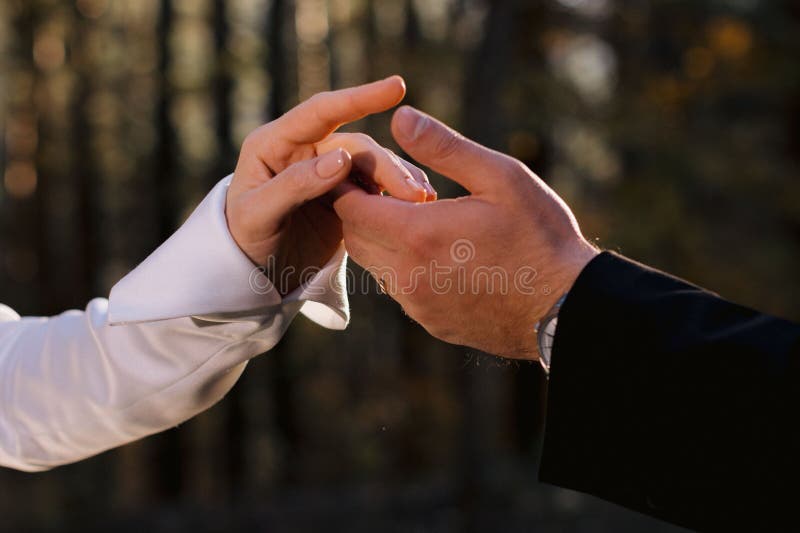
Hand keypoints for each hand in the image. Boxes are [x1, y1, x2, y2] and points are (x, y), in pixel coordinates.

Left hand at [226, 77, 434, 293]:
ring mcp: (326, 172)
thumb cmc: (242, 240)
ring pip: (371, 166)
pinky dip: (396, 195)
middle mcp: (304, 150)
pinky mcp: (344, 197)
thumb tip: (342, 158)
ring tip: (421, 201)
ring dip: (398, 180)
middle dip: (387, 166)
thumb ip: (294, 184)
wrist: (250, 274)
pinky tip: (417, 206)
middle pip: (355, 146)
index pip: (321, 111)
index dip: (360, 98)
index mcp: (275, 142)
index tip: (397, 88)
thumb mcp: (257, 214)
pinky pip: (375, 188)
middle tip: (414, 194)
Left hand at [333, 106, 597, 358]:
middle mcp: (407, 276)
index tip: (365, 166)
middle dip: (362, 208)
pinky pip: (398, 288)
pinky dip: (403, 265)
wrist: (566, 308)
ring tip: (415, 214)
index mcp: (418, 235)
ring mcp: (417, 304)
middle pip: (354, 236)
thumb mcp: (500, 177)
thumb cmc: (540, 236)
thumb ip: (445, 147)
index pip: (350, 206)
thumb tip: (399, 117)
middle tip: (386, 185)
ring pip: (374, 263)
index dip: (349, 182)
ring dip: (383, 237)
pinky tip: (437, 250)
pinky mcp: (430, 322)